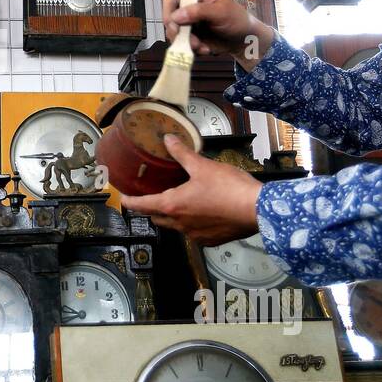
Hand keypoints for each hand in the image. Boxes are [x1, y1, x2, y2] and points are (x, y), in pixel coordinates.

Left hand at [121, 135, 262, 244]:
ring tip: (180, 202)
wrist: (257, 210)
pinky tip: (202, 213)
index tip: (123, 199)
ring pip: (176, 227)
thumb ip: (182, 154)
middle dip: (152, 209)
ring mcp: (196, 235)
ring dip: (173, 216)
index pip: (142, 205)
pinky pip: (195, 233)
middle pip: (157, 218)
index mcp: (173, 205)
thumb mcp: (203, 166)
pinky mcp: (211, 240)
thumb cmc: (229, 188)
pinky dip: (193, 224)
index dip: (130, 202)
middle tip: (153, 196)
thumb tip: (168, 140)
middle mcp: (180, 224)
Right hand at [163, 0, 272, 68]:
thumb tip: (177, 16)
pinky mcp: (189, 35)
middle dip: (178, 33)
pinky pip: (181, 43)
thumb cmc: (237, 19)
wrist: (244, 38)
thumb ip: (199, 11)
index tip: (174, 27)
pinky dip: (191, 49)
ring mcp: (187, 21)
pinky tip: (204, 49)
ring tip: (201, 46)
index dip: (168, 12)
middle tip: (191, 42)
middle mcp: (188, 5)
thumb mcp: (221, 12)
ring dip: (186, 43)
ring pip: (173, 33)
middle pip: (169, 18)